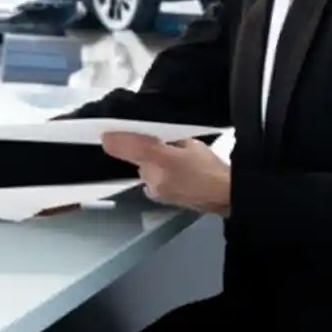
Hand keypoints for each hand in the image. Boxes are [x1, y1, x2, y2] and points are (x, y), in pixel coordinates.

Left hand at [101, 133, 230, 215]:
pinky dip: (154, 175)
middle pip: (135, 157)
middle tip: (159, 146)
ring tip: (171, 163)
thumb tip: (149, 133)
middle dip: (142, 150)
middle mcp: (154, 176)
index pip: (133, 146)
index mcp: (163, 159)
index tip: (105, 136)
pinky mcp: (156, 198)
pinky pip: (148, 180)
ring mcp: (153, 189)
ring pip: (142, 169)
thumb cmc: (212, 168)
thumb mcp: (190, 143)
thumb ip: (167, 138)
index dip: (116, 140)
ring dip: (149, 164)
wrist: (226, 197)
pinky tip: (171, 175)